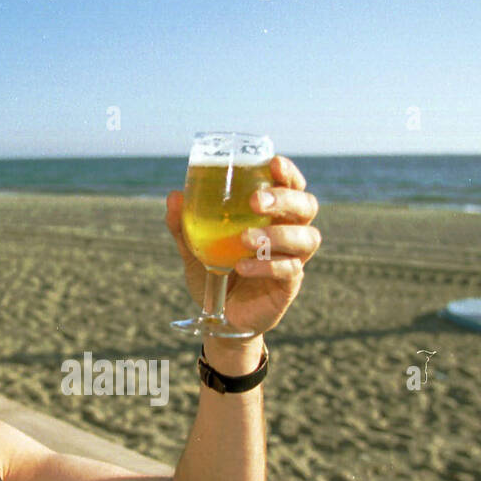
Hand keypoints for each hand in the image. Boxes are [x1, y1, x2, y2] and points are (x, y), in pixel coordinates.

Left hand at [165, 155, 320, 339]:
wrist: (220, 317)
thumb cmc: (215, 274)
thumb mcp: (194, 249)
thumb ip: (183, 225)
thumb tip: (174, 196)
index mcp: (272, 215)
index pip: (291, 186)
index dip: (288, 172)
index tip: (272, 163)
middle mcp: (290, 232)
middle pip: (306, 206)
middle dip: (285, 199)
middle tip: (256, 201)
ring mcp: (294, 259)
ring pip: (307, 238)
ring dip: (278, 234)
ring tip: (245, 239)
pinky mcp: (290, 285)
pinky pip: (289, 270)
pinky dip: (266, 267)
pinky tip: (242, 267)